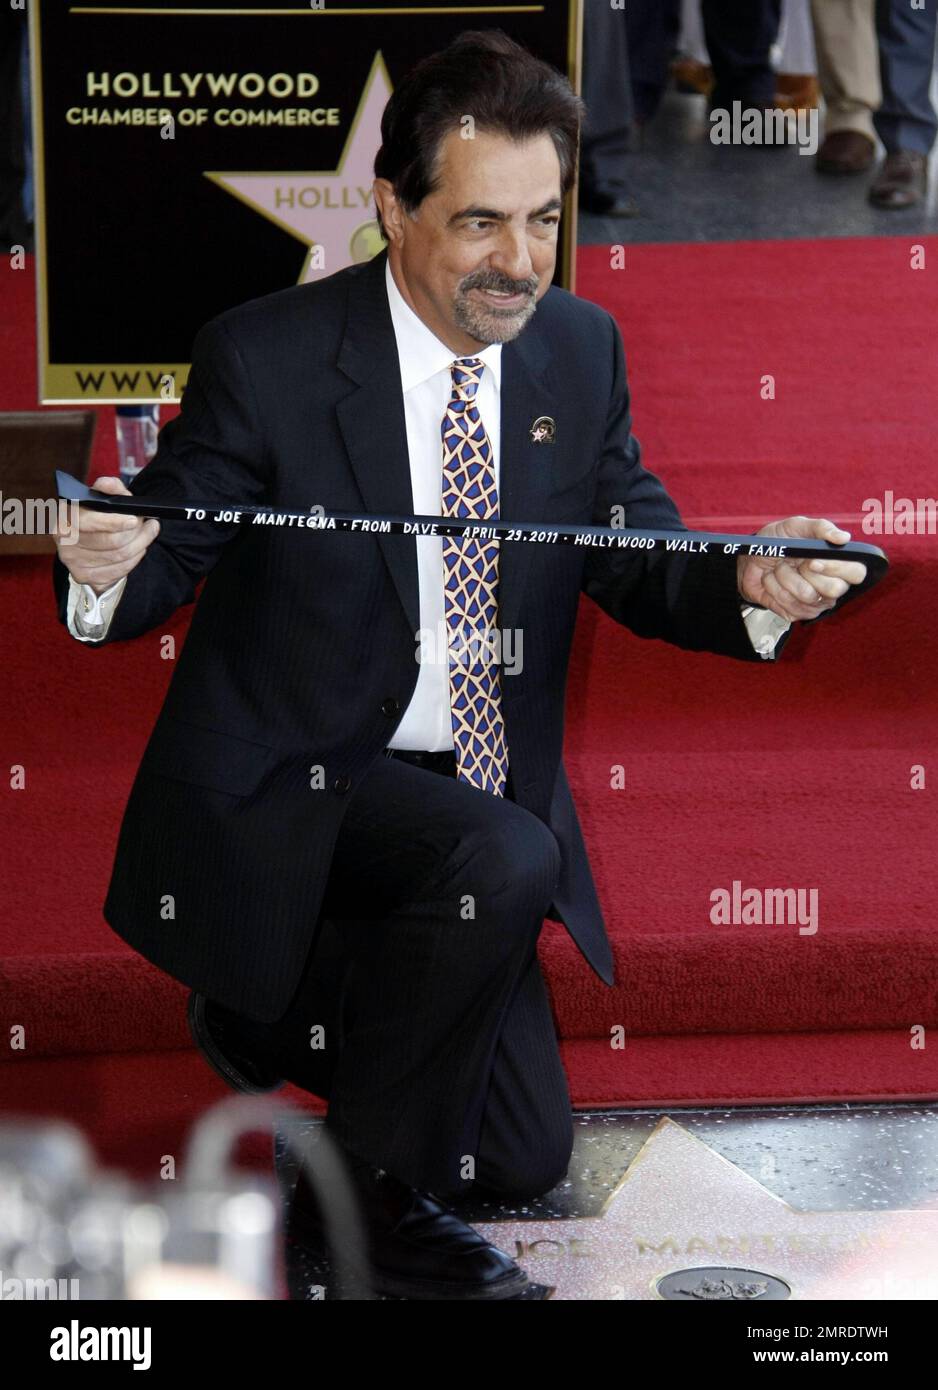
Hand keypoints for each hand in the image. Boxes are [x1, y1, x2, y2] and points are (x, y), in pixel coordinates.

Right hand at [53, 475, 159, 594]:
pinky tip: (138, 550)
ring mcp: (71, 560)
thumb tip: (106, 484)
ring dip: (140, 545)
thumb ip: (110, 488)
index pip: (87, 521)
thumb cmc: (99, 516)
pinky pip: (117, 571)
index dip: (113, 522)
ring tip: (149, 533)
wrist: (88, 543)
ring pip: (118, 557)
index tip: (134, 520)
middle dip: (136, 534)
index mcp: (65, 515)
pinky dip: (134, 559)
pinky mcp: (82, 576)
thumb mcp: (106, 498)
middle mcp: (63, 539)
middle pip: (110, 542)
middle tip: (151, 525)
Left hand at [737, 516, 867, 622]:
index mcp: (839, 563)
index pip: (856, 573)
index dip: (837, 568)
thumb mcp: (795, 526)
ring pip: (807, 596)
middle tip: (794, 562)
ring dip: (785, 578)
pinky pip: (789, 606)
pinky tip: (772, 581)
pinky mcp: (797, 613)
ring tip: (778, 568)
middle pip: (835, 590)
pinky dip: (774, 589)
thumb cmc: (777, 542)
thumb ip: (820, 527)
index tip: (813, 561)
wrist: (750, 560)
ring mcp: (816, 602)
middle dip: (807, 573)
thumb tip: (844, 538)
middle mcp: (832, 585)